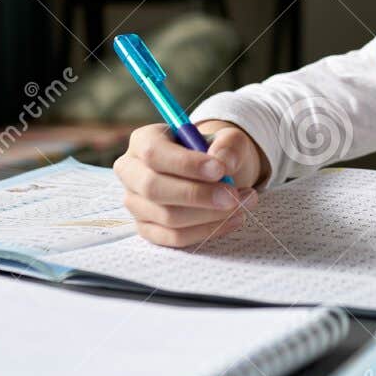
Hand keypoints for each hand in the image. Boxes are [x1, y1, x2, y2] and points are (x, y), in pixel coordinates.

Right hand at [113, 121, 265, 247]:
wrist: (214, 174)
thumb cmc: (215, 152)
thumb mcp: (228, 138)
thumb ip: (229, 144)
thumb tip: (223, 163)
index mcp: (143, 141)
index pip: (154, 153)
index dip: (186, 164)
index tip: (220, 170)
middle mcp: (132, 172)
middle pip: (153, 188)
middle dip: (197, 195)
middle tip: (233, 195)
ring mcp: (136, 203)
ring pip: (167, 217)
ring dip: (210, 214)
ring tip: (243, 202)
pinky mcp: (147, 228)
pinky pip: (174, 237)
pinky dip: (206, 231)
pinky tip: (233, 219)